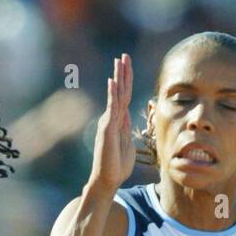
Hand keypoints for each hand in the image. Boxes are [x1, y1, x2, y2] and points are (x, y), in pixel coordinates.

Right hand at [89, 54, 135, 195]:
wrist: (108, 180)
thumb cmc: (117, 167)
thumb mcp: (128, 145)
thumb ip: (127, 131)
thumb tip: (128, 119)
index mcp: (119, 122)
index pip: (124, 97)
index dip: (127, 82)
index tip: (127, 66)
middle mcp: (112, 118)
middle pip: (120, 92)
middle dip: (123, 73)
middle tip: (124, 55)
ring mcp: (109, 122)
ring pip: (116, 96)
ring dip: (118, 77)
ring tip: (119, 61)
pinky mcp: (107, 128)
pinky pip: (111, 108)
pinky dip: (112, 94)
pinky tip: (113, 81)